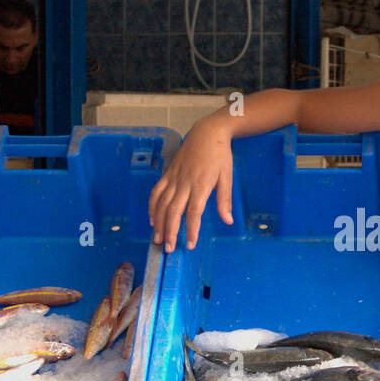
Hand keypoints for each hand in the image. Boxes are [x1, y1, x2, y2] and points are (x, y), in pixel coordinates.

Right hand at [148, 118, 233, 251]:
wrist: (207, 132)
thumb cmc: (220, 155)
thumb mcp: (227, 177)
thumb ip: (224, 200)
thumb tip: (227, 221)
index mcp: (201, 184)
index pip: (193, 212)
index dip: (191, 229)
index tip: (190, 244)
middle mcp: (184, 182)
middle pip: (173, 210)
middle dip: (170, 231)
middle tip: (169, 248)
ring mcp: (174, 177)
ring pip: (161, 203)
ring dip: (158, 222)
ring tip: (158, 238)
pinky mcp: (168, 173)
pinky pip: (156, 191)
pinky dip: (152, 206)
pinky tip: (152, 219)